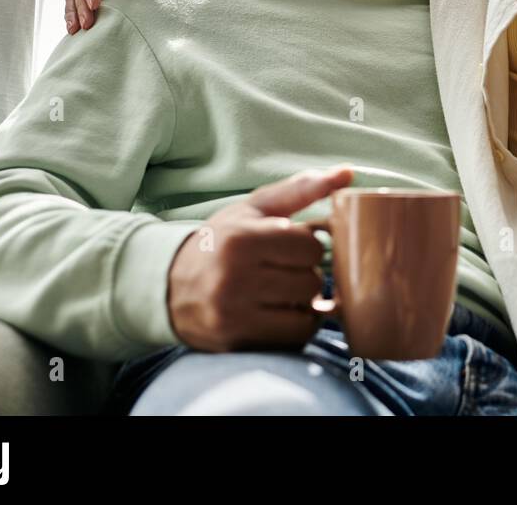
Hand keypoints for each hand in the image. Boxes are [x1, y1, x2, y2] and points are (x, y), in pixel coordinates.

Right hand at [166, 167, 353, 352]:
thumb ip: (301, 189)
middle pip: (311, 282)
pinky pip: (294, 338)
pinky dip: (296, 327)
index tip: (292, 249)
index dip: (308, 248)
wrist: (167, 286)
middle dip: (306, 276)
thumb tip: (349, 174)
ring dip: (304, 304)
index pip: (310, 247)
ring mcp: (233, 313)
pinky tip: (279, 314)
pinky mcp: (236, 341)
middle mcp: (234, 277)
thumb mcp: (254, 209)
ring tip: (284, 293)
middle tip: (286, 272)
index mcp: (241, 239)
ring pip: (307, 313)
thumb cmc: (222, 242)